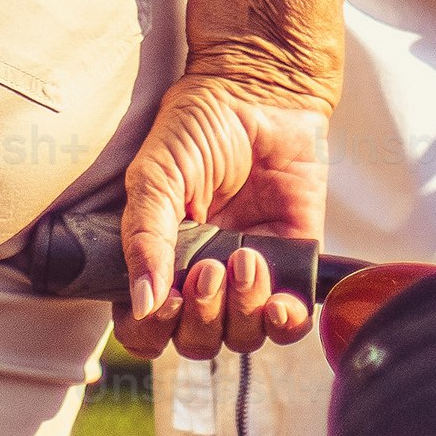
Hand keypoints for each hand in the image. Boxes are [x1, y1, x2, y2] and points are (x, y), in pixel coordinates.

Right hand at [109, 51, 330, 361]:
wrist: (260, 92)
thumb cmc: (199, 126)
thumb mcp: (156, 175)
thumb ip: (144, 237)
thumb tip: (143, 302)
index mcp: (158, 262)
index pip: (146, 329)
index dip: (152, 330)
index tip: (165, 298)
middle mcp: (200, 278)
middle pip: (195, 343)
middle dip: (200, 317)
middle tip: (206, 268)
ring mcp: (247, 276)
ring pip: (241, 338)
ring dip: (241, 312)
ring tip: (244, 260)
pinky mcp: (293, 266)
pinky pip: (289, 324)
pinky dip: (284, 323)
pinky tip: (277, 300)